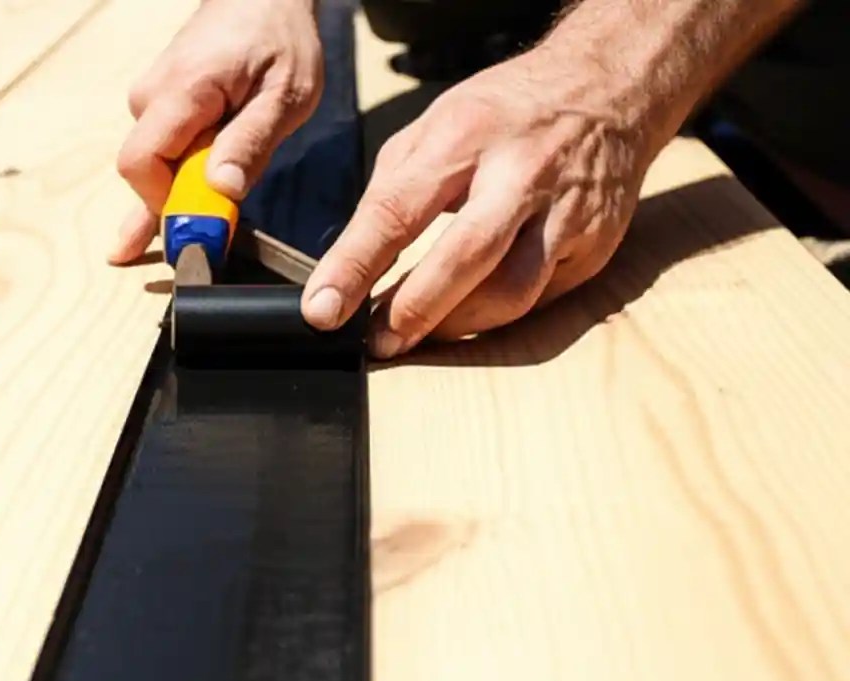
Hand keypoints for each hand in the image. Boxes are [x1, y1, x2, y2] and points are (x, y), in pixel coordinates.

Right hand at [110, 0, 322, 263]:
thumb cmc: (279, 39)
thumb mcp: (285, 95)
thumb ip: (251, 143)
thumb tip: (222, 190)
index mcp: (181, 91)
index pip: (140, 165)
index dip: (167, 206)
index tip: (206, 230)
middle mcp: (151, 96)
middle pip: (146, 175)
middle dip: (181, 205)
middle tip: (224, 228)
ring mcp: (150, 101)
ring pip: (156, 168)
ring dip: (189, 186)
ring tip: (232, 178)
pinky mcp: (158, 109)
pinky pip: (162, 155)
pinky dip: (182, 177)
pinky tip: (186, 202)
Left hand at [301, 46, 661, 357]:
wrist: (607, 89)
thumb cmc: (504, 113)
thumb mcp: (434, 126)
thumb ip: (392, 190)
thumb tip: (352, 261)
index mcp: (465, 135)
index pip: (397, 209)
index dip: (354, 265)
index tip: (322, 309)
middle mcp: (521, 172)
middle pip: (465, 257)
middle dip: (413, 310)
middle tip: (376, 342)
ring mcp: (566, 212)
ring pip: (510, 293)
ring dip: (453, 325)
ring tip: (414, 335)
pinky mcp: (595, 245)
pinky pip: (540, 299)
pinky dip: (496, 316)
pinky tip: (467, 316)